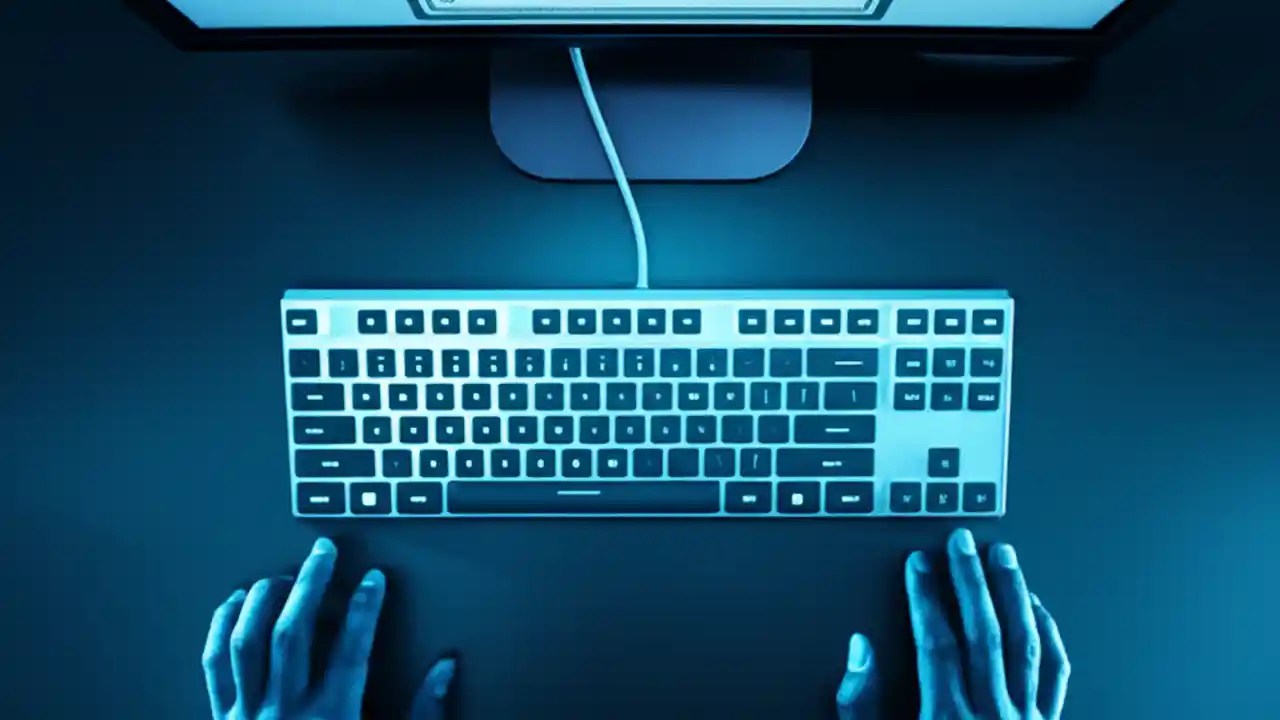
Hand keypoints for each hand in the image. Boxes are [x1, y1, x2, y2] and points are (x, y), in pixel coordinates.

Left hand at [202, 537, 456, 719]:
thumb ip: (422, 716)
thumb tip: (445, 668)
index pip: (350, 650)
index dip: (364, 609)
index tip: (374, 579)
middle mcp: (284, 715)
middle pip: (292, 633)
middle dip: (309, 584)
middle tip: (324, 551)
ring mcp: (247, 718)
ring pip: (246, 643)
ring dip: (263, 600)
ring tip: (282, 574)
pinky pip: (214, 665)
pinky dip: (223, 627)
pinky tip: (236, 604)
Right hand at [836, 528, 1069, 719]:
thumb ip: (861, 706)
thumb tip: (860, 650)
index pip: (934, 640)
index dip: (924, 595)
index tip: (917, 563)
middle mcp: (991, 718)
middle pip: (983, 631)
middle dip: (970, 580)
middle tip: (961, 542)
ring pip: (1025, 645)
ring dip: (1014, 595)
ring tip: (1005, 558)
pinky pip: (1055, 676)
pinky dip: (1048, 637)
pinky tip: (1038, 612)